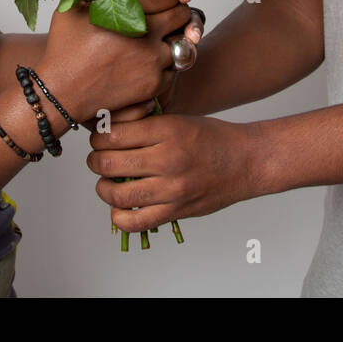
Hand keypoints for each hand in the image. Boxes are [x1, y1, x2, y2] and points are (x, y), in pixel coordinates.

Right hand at [35, 0, 191, 122]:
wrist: (61, 93)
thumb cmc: (63, 49)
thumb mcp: (70, 9)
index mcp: (125, 11)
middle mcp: (144, 34)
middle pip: (181, 13)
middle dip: (178, 9)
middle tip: (171, 11)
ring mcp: (151, 61)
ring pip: (184, 41)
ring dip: (176, 37)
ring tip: (165, 35)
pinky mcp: (153, 84)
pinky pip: (175, 68)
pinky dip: (168, 63)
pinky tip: (154, 59)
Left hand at [85, 113, 255, 231]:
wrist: (247, 161)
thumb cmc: (212, 138)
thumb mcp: (178, 119)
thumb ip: (144, 126)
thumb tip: (106, 133)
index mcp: (167, 130)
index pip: (113, 134)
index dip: (98, 136)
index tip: (100, 138)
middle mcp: (168, 159)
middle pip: (108, 162)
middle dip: (95, 161)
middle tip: (98, 159)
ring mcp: (172, 188)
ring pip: (116, 194)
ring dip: (102, 188)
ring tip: (106, 182)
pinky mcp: (176, 211)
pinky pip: (135, 222)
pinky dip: (118, 217)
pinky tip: (119, 207)